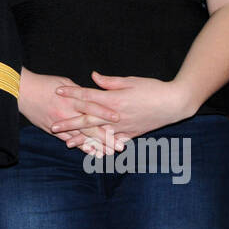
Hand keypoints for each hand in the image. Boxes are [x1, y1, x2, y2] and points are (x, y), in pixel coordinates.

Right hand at [18, 68, 119, 156]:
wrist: (21, 92)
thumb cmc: (43, 84)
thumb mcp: (64, 82)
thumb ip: (79, 92)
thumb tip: (93, 95)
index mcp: (71, 99)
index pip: (92, 106)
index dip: (105, 112)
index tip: (119, 118)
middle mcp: (67, 113)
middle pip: (90, 127)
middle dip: (106, 137)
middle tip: (121, 145)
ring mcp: (59, 123)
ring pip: (81, 137)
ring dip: (96, 146)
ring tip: (109, 153)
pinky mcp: (52, 130)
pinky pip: (69, 140)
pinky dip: (81, 147)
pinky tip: (91, 152)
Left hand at [54, 72, 192, 149]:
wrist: (174, 104)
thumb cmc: (153, 88)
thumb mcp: (130, 81)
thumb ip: (109, 81)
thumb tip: (92, 76)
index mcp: (114, 99)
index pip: (87, 96)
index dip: (71, 94)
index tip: (57, 92)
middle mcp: (116, 115)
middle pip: (87, 119)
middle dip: (69, 123)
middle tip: (53, 126)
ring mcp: (123, 127)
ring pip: (98, 135)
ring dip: (82, 139)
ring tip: (67, 143)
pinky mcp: (131, 134)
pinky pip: (113, 142)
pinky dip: (102, 147)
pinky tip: (92, 152)